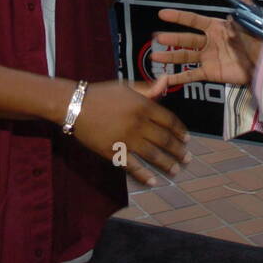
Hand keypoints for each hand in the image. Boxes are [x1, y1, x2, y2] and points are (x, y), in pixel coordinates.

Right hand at [70, 78, 190, 186]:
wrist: (75, 105)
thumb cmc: (101, 94)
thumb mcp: (126, 86)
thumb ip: (148, 88)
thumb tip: (167, 81)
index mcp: (143, 105)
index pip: (169, 121)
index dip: (180, 131)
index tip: (187, 139)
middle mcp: (138, 123)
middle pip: (164, 140)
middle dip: (178, 150)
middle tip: (187, 158)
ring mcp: (126, 139)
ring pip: (153, 154)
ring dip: (167, 164)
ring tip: (176, 170)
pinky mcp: (113, 151)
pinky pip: (132, 166)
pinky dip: (144, 175)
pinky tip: (153, 181)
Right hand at [154, 0, 262, 84]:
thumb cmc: (257, 37)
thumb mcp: (248, 15)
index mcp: (215, 27)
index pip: (193, 20)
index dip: (178, 17)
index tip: (162, 14)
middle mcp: (209, 41)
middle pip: (186, 39)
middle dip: (171, 38)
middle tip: (156, 37)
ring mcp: (208, 58)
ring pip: (184, 56)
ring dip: (169, 57)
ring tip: (154, 57)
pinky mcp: (210, 73)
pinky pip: (191, 76)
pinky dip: (177, 79)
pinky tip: (165, 80)